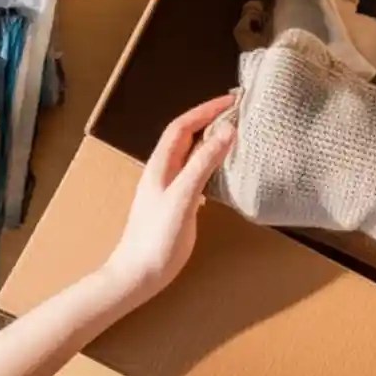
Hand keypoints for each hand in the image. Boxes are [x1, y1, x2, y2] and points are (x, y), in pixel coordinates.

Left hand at [102, 95, 235, 301]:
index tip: (231, 100)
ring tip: (236, 134)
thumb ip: (202, 164)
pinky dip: (211, 164)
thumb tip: (225, 131)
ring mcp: (168, 188)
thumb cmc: (157, 238)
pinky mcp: (176, 205)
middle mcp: (163, 171)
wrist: (137, 275)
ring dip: (211, 141)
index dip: (205, 109)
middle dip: (209, 119)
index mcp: (160, 164)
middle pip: (186, 136)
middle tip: (238, 112)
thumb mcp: (183, 197)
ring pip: (191, 155)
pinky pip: (195, 174)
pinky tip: (224, 171)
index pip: (182, 126)